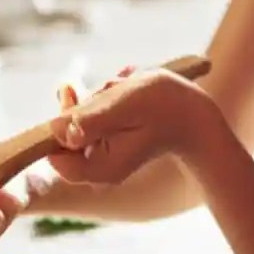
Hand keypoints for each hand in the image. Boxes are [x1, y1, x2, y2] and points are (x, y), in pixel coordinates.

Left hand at [48, 66, 218, 185]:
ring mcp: (105, 156)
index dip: (59, 120)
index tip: (71, 90)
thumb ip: (90, 118)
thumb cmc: (167, 106)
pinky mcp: (112, 143)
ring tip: (129, 85)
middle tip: (115, 86)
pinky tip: (130, 88)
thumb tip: (56, 128)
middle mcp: (99, 168)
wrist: (198, 116)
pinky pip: (97, 117)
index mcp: (99, 167)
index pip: (55, 151)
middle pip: (69, 132)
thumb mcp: (126, 105)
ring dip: (101, 96)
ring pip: (84, 120)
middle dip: (88, 102)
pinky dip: (109, 99)